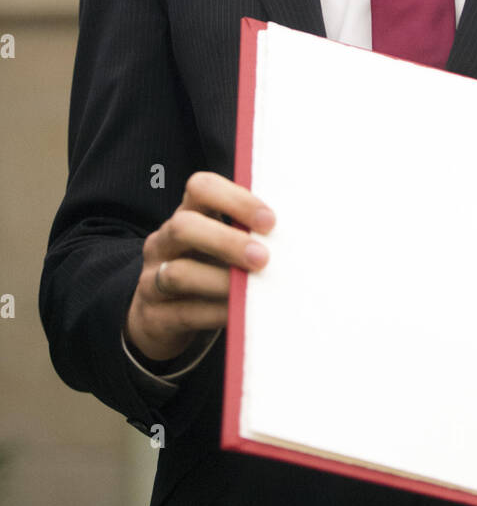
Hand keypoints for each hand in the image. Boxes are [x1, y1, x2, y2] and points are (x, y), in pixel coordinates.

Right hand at [124, 171, 274, 362]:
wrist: (162, 318)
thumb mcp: (220, 247)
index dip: (235, 199)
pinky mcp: (155, 317)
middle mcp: (163, 242)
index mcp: (186, 214)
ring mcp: (152, 279)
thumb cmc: (207, 271)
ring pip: (178, 274)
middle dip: (226, 241)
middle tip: (263, 258)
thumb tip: (295, 236)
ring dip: (221, 281)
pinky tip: (239, 313)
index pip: (200, 187)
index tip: (269, 220)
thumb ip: (247, 235)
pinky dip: (216, 312)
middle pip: (184, 226)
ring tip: (251, 288)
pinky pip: (184, 313)